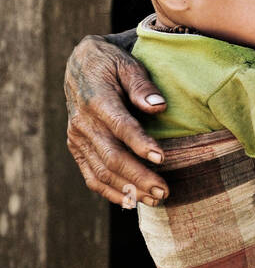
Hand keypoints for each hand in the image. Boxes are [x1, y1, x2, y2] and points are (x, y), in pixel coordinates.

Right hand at [65, 36, 168, 207]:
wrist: (80, 66)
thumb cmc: (111, 65)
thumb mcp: (128, 64)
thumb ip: (142, 86)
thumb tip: (159, 107)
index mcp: (97, 99)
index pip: (119, 126)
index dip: (140, 144)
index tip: (162, 158)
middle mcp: (83, 123)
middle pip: (111, 157)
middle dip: (138, 177)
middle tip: (165, 190)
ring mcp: (77, 138)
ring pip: (101, 172)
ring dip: (128, 190)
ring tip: (156, 199)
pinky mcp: (76, 148)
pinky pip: (91, 176)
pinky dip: (110, 192)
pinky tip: (132, 202)